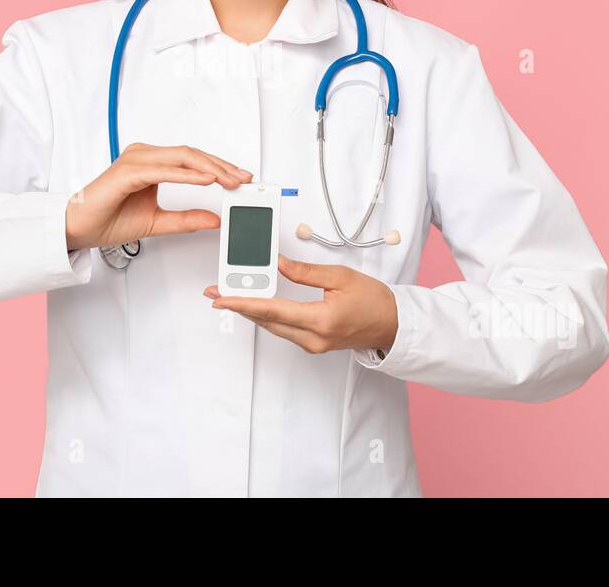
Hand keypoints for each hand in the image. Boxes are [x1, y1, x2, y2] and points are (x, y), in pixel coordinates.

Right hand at [65, 143, 251, 250]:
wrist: (79, 228)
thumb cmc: (109, 220)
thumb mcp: (158, 222)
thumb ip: (186, 219)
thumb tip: (215, 219)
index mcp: (152, 163)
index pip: (193, 160)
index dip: (220, 168)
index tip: (242, 179)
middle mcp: (145, 156)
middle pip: (192, 154)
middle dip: (221, 166)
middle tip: (244, 179)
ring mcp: (136, 160)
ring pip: (182, 158)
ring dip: (210, 168)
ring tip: (231, 180)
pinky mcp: (128, 171)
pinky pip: (164, 171)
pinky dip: (187, 175)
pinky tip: (207, 181)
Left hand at [204, 254, 398, 355]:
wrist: (392, 324)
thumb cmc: (374, 300)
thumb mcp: (340, 277)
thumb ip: (305, 272)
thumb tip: (277, 264)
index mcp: (321, 320)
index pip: (273, 310)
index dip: (243, 303)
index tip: (222, 297)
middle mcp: (313, 338)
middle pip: (267, 321)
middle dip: (239, 306)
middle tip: (216, 293)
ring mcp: (313, 345)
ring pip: (273, 327)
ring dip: (251, 311)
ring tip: (230, 296)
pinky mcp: (313, 344)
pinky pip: (283, 330)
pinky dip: (267, 316)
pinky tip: (256, 305)